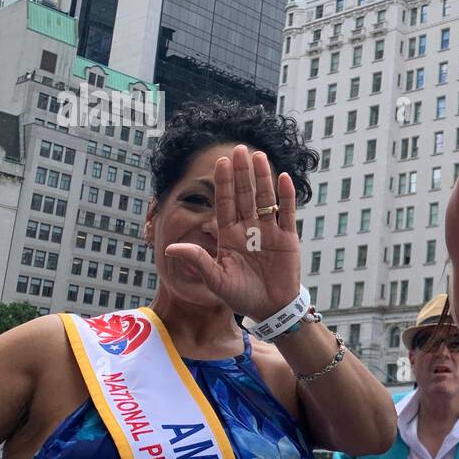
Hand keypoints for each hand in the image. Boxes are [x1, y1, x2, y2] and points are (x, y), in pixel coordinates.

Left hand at [165, 144, 300, 322]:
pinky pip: (287, 212)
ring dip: (262, 178)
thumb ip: (197, 260)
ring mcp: (269, 231)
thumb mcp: (216, 279)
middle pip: (244, 195)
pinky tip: (283, 178)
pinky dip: (286, 196)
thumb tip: (170, 249)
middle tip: (239, 149)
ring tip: (260, 157)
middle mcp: (249, 229)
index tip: (222, 162)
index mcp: (230, 235)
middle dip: (242, 173)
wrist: (271, 309)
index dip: (224, 183)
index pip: (225, 203)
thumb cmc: (241, 296)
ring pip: (265, 199)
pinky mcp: (288, 238)